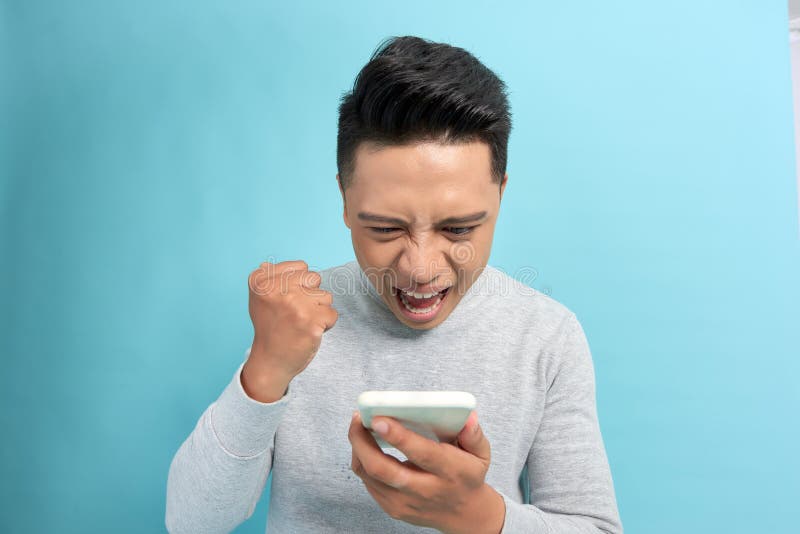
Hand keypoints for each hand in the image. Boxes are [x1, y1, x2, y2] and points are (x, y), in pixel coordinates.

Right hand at [242, 260, 337, 401]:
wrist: (271, 360)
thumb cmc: (270, 328)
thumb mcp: (259, 300)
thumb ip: (267, 279)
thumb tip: (266, 264)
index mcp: (262, 280)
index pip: (301, 267)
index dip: (299, 285)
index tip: (284, 302)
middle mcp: (276, 290)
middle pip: (315, 279)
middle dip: (310, 296)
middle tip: (295, 314)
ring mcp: (294, 305)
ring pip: (326, 296)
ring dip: (319, 311)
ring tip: (301, 323)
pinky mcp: (310, 322)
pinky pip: (332, 314)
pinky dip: (326, 325)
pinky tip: (309, 332)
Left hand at [348, 411, 505, 533]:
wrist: (464, 514)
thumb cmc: (468, 475)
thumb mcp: (480, 453)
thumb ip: (473, 435)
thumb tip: (468, 417)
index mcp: (450, 472)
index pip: (422, 454)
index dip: (399, 436)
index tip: (379, 419)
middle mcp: (426, 490)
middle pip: (383, 469)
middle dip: (364, 442)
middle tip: (358, 418)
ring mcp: (407, 503)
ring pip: (370, 476)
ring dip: (358, 448)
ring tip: (358, 426)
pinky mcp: (394, 509)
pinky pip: (369, 483)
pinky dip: (362, 461)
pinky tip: (363, 444)